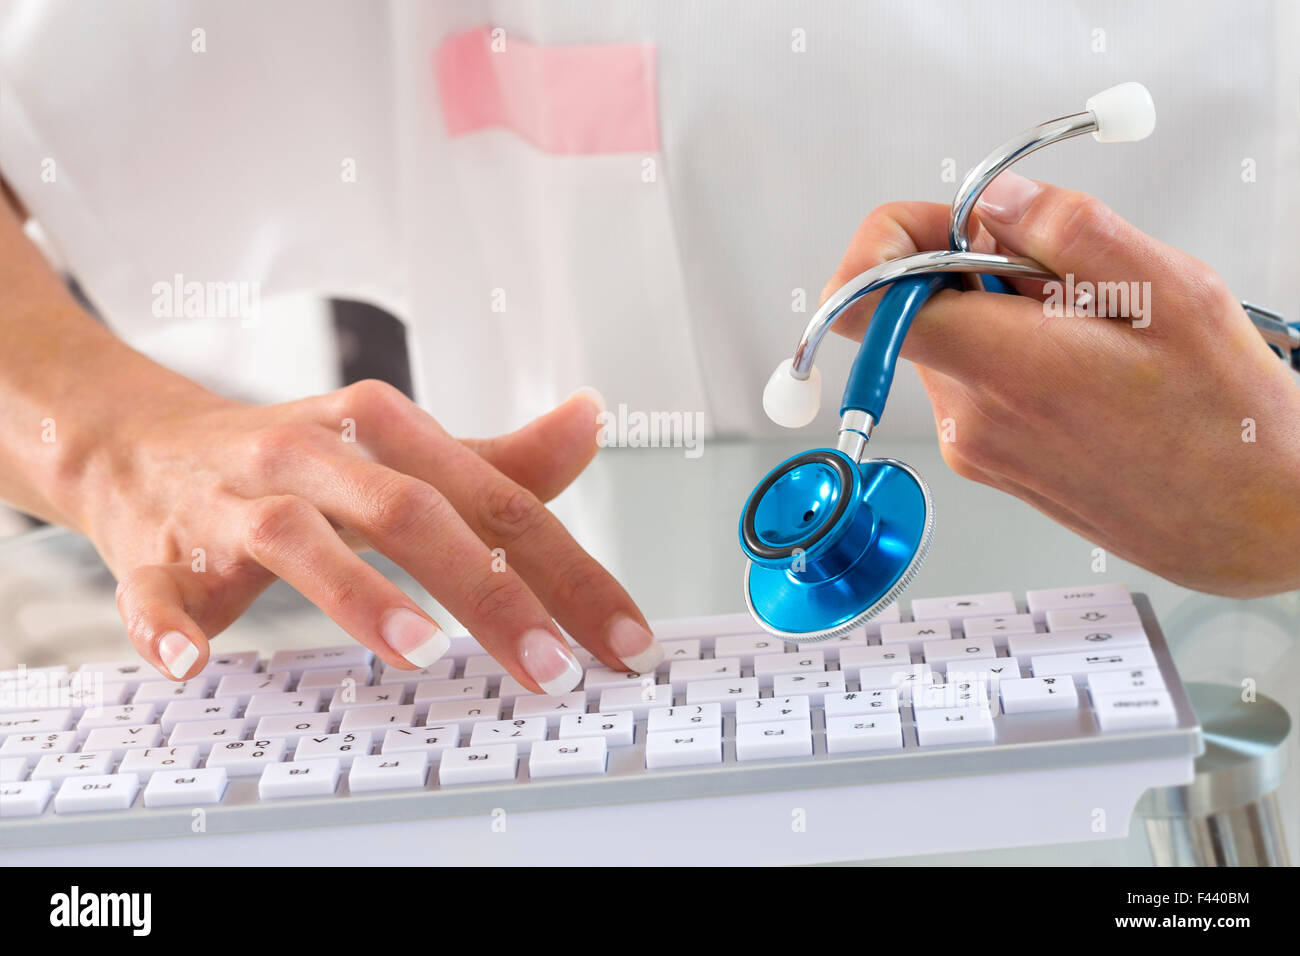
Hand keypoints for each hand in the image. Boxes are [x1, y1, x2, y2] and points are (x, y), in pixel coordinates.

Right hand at [69, 379, 662, 688]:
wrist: (143, 443)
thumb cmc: (294, 458)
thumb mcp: (398, 449)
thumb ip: (497, 459)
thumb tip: (589, 421)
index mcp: (380, 429)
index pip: (495, 501)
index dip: (567, 572)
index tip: (622, 639)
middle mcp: (310, 456)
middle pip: (410, 514)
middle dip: (489, 593)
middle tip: (551, 665)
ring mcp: (229, 502)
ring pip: (295, 539)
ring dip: (357, 596)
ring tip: (421, 652)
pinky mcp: (157, 551)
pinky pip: (156, 587)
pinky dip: (167, 623)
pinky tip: (192, 661)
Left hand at [822, 172, 1299, 596]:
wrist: (1253, 525)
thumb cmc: (1229, 424)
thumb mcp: (1172, 293)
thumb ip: (1068, 233)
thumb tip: (994, 201)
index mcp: (1001, 367)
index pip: (860, 303)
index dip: (886, 243)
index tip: (947, 224)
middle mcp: (969, 415)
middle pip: (914, 308)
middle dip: (975, 267)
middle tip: (1064, 273)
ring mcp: (975, 444)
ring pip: (951, 339)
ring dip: (1003, 311)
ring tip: (1093, 332)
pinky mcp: (991, 461)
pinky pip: (976, 379)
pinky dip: (1015, 352)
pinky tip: (1087, 368)